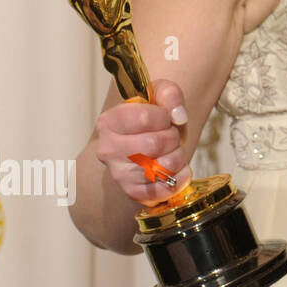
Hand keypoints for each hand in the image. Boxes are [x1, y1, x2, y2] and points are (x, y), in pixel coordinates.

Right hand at [94, 79, 190, 204]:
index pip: (143, 117)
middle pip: (153, 144)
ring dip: (177, 158)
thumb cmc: (153, 118)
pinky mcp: (133, 192)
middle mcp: (108, 149)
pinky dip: (178, 178)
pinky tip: (177, 169)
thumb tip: (179, 116)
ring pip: (160, 168)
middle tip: (170, 136)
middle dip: (172, 138)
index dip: (163, 117)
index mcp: (109, 121)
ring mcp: (118, 174)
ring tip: (171, 151)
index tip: (164, 118)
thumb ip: (170, 94)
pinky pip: (162, 190)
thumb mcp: (160, 94)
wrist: (149, 143)